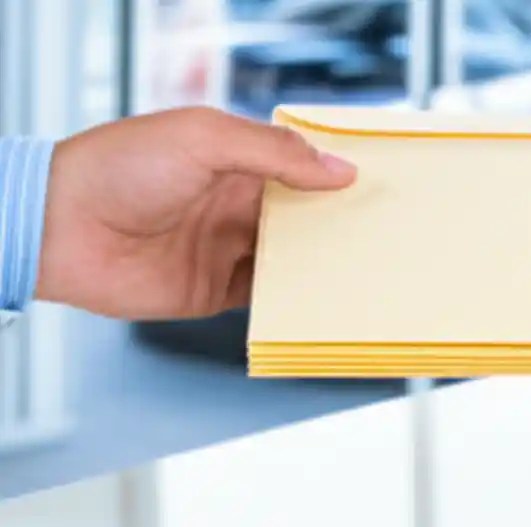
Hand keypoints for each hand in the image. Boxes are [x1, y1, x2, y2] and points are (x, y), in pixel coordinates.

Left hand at [34, 107, 356, 319]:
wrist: (59, 230)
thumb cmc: (121, 168)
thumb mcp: (203, 139)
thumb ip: (274, 153)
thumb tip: (341, 169)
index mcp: (232, 160)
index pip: (298, 166)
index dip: (335, 173)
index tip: (379, 183)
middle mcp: (232, 204)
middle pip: (301, 215)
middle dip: (338, 221)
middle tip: (386, 230)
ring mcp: (224, 248)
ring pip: (291, 258)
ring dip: (322, 262)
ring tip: (367, 266)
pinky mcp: (213, 291)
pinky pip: (264, 297)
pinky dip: (293, 299)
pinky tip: (324, 299)